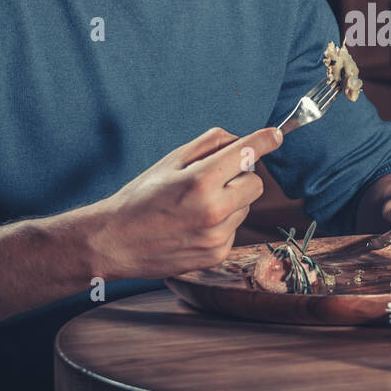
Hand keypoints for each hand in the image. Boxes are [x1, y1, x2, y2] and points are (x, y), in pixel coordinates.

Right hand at [88, 126, 282, 279]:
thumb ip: (209, 144)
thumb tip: (240, 139)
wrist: (116, 242)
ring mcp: (217, 236)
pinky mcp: (217, 254)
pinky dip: (222, 223)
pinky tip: (195, 225)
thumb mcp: (171, 161)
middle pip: (256, 183)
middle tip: (215, 178)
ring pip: (246, 207)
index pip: (246, 154)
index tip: (275, 136)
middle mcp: (214, 210)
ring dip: (231, 202)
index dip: (264, 141)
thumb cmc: (141, 197)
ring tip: (197, 206)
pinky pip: (235, 229)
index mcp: (200, 181)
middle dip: (242, 176)